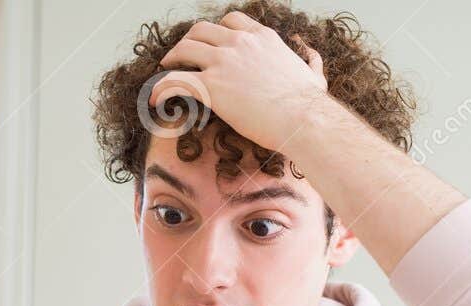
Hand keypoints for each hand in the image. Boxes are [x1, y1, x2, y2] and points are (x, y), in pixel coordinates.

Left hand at [152, 11, 328, 155]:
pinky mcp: (212, 84)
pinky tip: (155, 98)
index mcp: (262, 38)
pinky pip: (177, 80)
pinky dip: (162, 87)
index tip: (210, 43)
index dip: (216, 31)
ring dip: (173, 57)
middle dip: (189, 41)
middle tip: (182, 55)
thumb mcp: (315, 75)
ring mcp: (224, 61)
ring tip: (166, 69)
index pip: (231, 21)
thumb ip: (310, 61)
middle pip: (202, 30)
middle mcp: (240, 42)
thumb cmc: (310, 104)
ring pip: (186, 48)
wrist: (303, 119)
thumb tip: (313, 55)